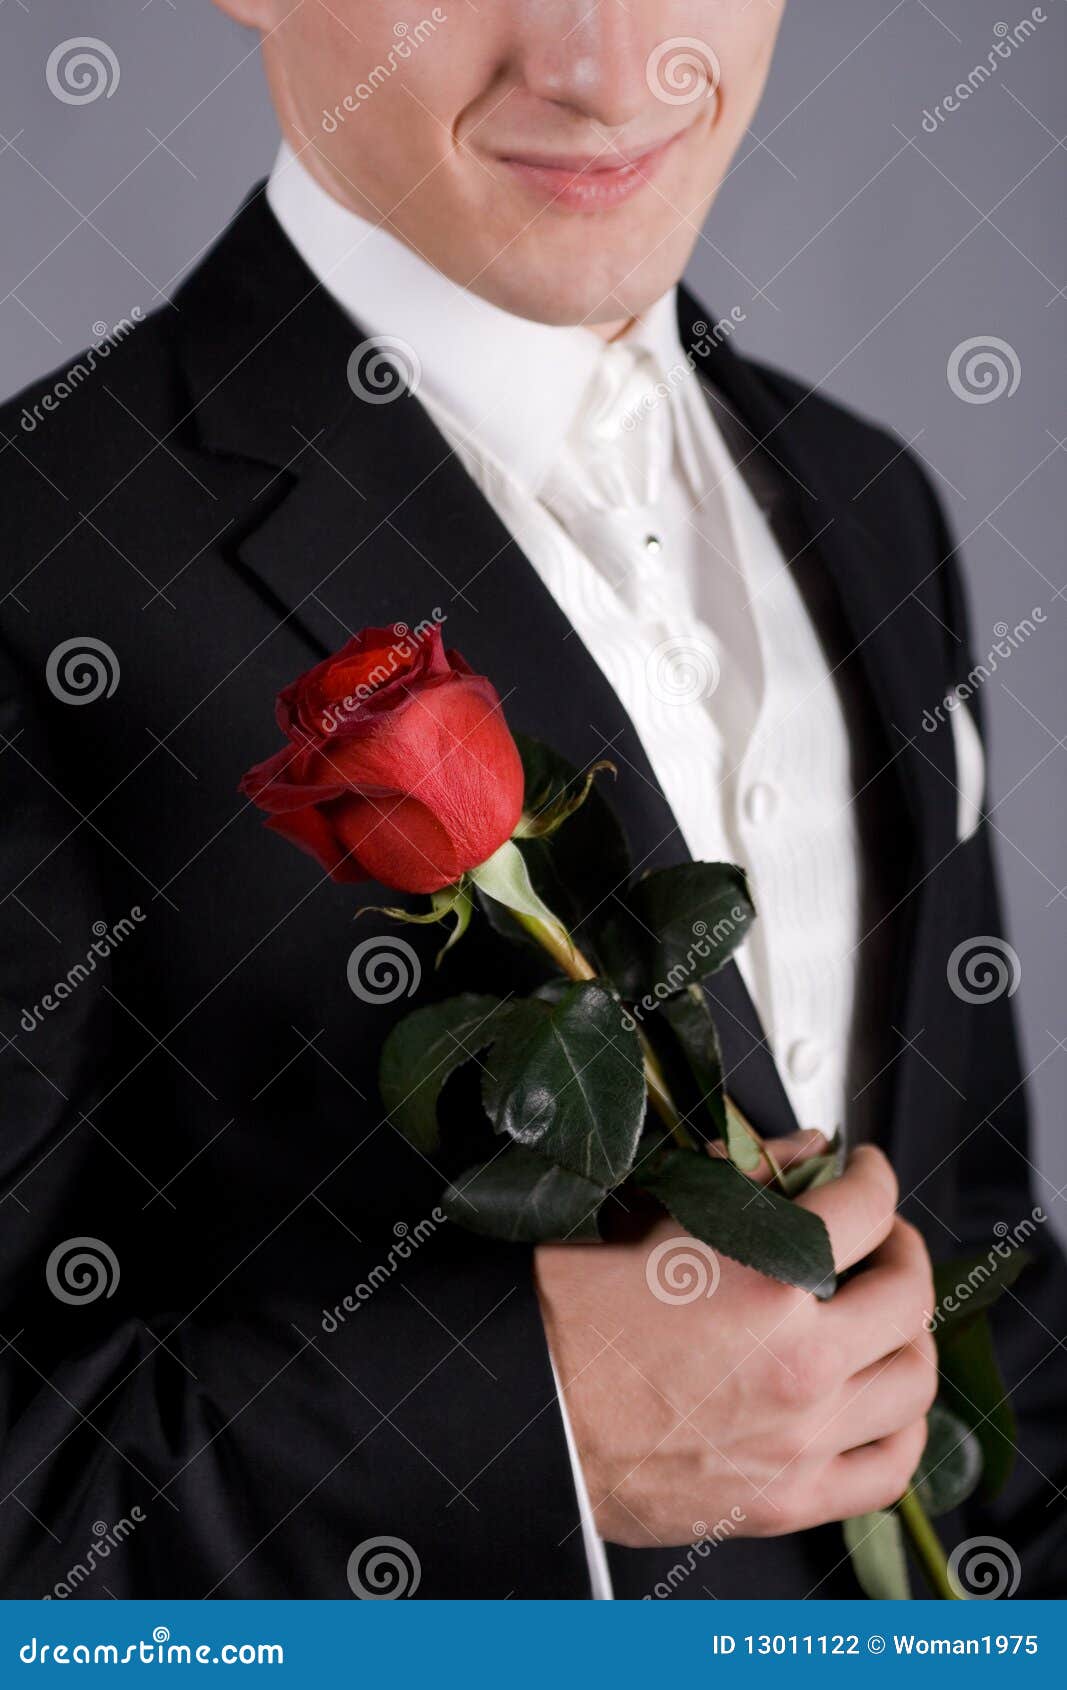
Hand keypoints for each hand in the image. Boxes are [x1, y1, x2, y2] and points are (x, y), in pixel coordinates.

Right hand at [535, 1138, 936, 1547]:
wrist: (528, 1416)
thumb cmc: (568, 1319)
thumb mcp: (649, 1216)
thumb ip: (742, 1179)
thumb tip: (806, 1153)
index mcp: (764, 1280)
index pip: (865, 1209)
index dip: (874, 1176)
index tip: (867, 1172)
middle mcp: (799, 1363)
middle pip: (907, 1295)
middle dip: (902, 1249)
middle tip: (883, 1238)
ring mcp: (801, 1438)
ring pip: (913, 1381)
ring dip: (910, 1335)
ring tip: (889, 1317)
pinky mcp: (789, 1498)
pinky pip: (890, 1469)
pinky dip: (904, 1429)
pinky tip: (885, 1401)